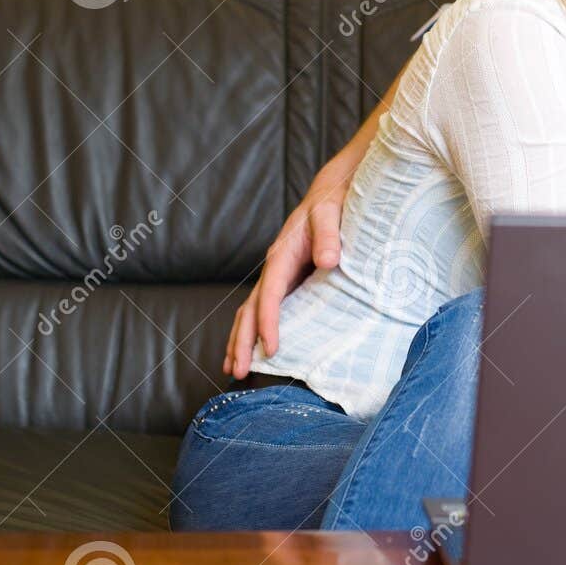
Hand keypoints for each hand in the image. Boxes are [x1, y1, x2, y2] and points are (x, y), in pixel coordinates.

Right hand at [223, 148, 356, 377]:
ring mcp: (278, 275)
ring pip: (250, 312)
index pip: (270, 295)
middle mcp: (275, 268)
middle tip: (238, 372)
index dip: (268, 323)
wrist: (330, 192)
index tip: (270, 350)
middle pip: (250, 309)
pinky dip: (253, 330)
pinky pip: (264, 309)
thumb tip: (328, 261)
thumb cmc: (332, 203)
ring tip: (233, 370)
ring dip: (240, 341)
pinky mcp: (287, 280)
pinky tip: (252, 350)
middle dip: (242, 341)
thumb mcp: (331, 214)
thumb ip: (329, 236)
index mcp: (282, 255)